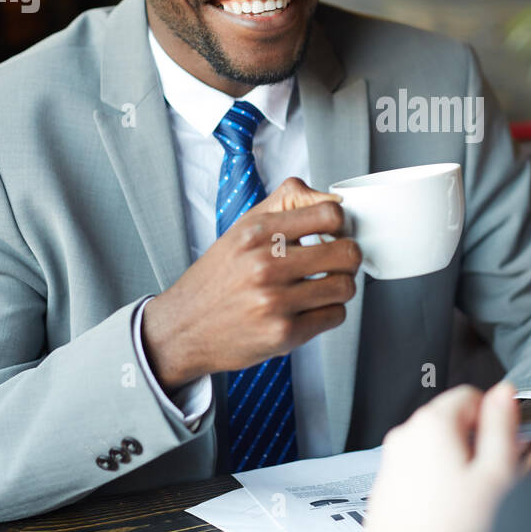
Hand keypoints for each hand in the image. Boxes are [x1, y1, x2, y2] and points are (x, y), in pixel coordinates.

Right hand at [140, 177, 361, 386]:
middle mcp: (266, 264)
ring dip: (340, 287)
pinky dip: (329, 312)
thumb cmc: (218, 277)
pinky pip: (335, 316)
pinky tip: (310, 308)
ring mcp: (275, 301)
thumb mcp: (243, 227)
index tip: (334, 234)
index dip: (340, 224)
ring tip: (322, 287)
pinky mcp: (284, 334)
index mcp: (257, 232)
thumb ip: (287, 203)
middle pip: (347, 253)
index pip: (331, 214)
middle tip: (335, 263)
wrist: (184, 327)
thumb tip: (332, 197)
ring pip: (345, 287)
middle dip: (347, 258)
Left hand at [364, 382, 521, 531]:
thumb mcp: (495, 474)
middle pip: (453, 420)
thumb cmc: (450, 528)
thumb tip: (505, 393)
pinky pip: (418, 469)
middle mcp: (406, 434)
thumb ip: (502, 426)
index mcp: (433, 423)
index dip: (494, 420)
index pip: (472, 395)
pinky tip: (446, 507)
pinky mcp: (387, 483)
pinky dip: (435, 480)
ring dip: (456, 463)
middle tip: (489, 477)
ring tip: (468, 497)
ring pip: (436, 447)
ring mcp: (392, 459)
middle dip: (476, 443)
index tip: (502, 446)